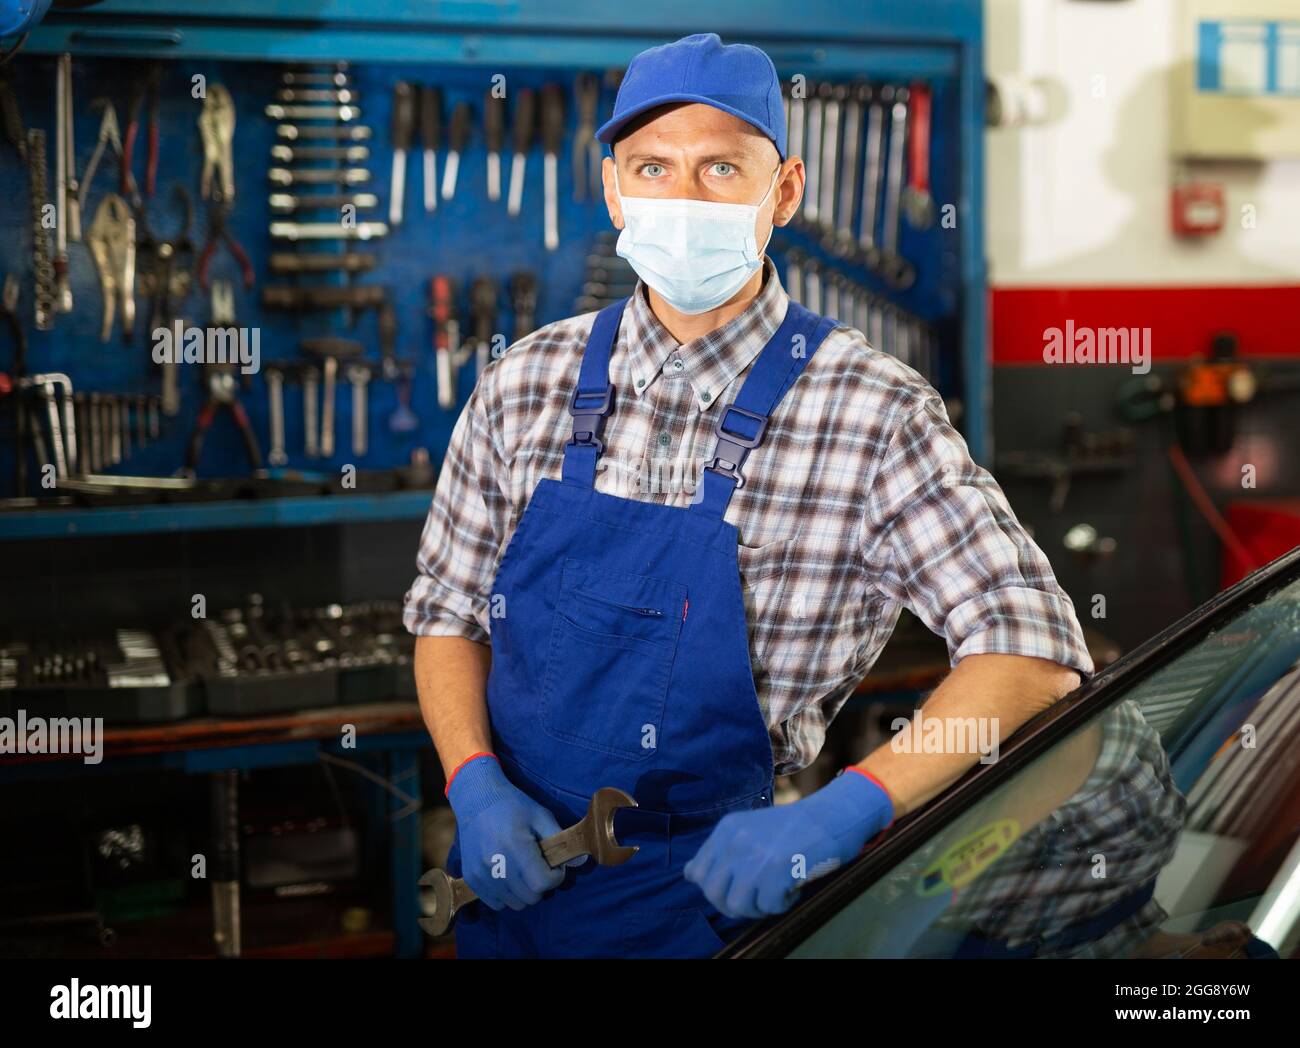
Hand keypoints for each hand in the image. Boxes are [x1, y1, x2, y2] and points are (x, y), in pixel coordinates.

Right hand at [446, 755, 565, 911]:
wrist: (476, 799)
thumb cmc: (513, 805)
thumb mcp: (540, 815)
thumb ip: (560, 839)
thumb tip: (580, 862)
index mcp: (515, 846)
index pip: (542, 883)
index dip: (555, 877)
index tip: (554, 866)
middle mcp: (496, 864)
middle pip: (530, 898)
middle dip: (542, 885)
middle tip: (540, 868)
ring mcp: (481, 874)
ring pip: (515, 904)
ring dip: (524, 892)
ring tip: (523, 871)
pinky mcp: (471, 879)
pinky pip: (496, 903)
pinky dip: (507, 895)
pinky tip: (508, 876)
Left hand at [684, 769, 892, 918]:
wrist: (831, 817)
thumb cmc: (793, 829)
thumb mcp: (749, 830)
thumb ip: (721, 852)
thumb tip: (689, 875)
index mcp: (726, 830)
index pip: (696, 872)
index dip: (715, 889)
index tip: (738, 887)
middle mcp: (735, 841)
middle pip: (713, 894)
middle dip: (735, 904)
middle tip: (759, 897)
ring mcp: (755, 856)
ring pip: (737, 906)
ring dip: (759, 907)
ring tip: (777, 892)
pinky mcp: (777, 870)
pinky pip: (769, 907)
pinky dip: (783, 904)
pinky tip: (794, 887)